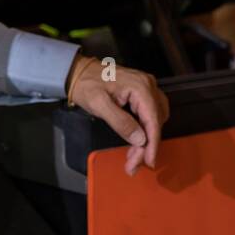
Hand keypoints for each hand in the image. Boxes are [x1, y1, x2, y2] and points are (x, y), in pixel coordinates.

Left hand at [67, 55, 168, 175]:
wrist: (79, 71)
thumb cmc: (86, 84)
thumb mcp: (99, 105)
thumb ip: (121, 122)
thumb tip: (140, 139)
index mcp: (140, 86)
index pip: (152, 120)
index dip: (152, 144)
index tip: (148, 161)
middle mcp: (148, 85)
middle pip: (155, 121)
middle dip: (146, 145)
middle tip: (134, 163)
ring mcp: (146, 87)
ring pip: (155, 119)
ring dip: (147, 139)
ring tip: (133, 155)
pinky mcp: (141, 92)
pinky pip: (149, 113)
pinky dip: (144, 129)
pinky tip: (135, 141)